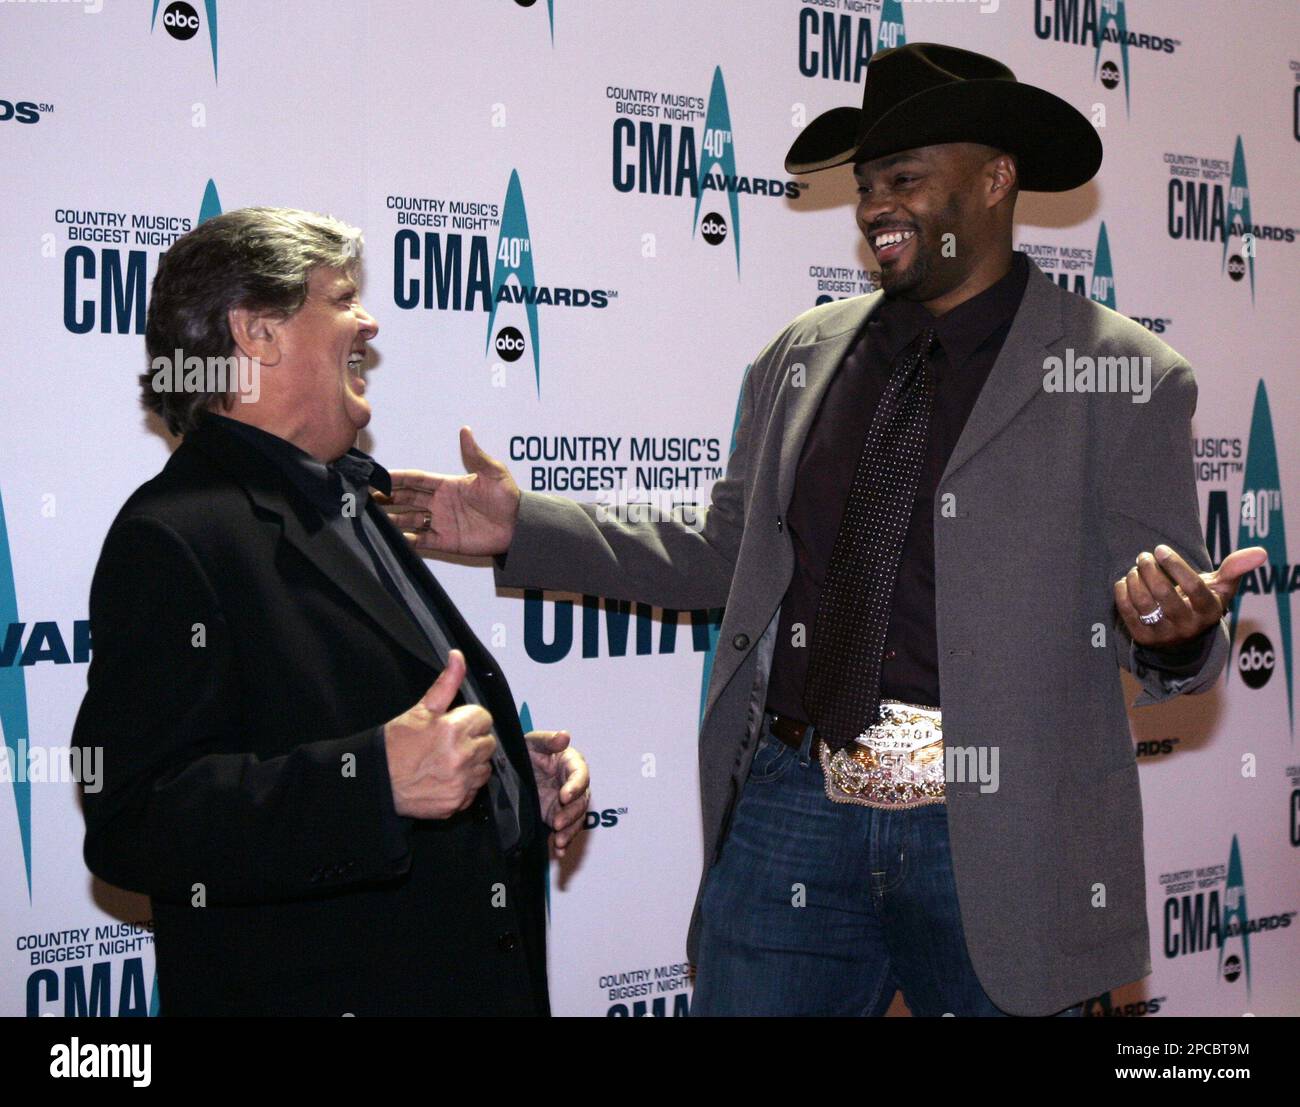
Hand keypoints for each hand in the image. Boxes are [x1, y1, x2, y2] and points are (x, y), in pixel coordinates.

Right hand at [378, 427, 521, 555]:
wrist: (519, 526)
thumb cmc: (508, 498)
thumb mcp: (493, 473)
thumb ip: (476, 455)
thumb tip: (465, 430)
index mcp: (447, 484)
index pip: (416, 479)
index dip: (398, 477)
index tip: (379, 476)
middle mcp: (439, 503)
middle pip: (406, 498)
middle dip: (386, 496)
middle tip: (366, 496)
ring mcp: (440, 522)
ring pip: (408, 519)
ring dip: (391, 519)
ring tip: (373, 518)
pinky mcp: (445, 541)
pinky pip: (421, 540)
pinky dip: (406, 540)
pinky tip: (394, 539)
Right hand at [383, 650, 497, 818]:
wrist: (376, 781)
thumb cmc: (395, 744)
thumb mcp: (421, 710)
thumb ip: (446, 683)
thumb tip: (458, 657)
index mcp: (452, 730)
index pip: (484, 718)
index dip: (469, 719)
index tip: (455, 724)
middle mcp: (460, 757)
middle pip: (488, 743)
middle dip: (473, 740)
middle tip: (449, 742)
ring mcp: (460, 782)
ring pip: (485, 768)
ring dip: (473, 763)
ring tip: (447, 760)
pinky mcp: (456, 802)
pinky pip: (474, 790)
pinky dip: (464, 785)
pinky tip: (445, 778)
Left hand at [525, 730, 589, 857]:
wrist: (510, 769)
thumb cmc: (525, 750)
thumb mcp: (532, 742)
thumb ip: (548, 740)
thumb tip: (565, 736)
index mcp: (571, 763)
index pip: (580, 775)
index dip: (575, 786)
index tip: (564, 796)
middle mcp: (573, 784)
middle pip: (582, 801)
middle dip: (571, 814)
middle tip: (557, 822)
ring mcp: (566, 802)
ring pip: (576, 818)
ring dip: (570, 831)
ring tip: (559, 841)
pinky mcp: (557, 815)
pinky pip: (566, 830)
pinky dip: (564, 841)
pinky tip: (559, 851)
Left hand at [1114, 544, 1266, 647]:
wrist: (1183, 639)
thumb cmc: (1201, 603)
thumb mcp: (1221, 589)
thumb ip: (1235, 569)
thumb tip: (1260, 552)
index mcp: (1208, 611)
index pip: (1193, 586)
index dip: (1174, 564)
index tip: (1160, 549)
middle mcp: (1187, 625)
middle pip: (1163, 593)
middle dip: (1150, 569)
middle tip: (1143, 556)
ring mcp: (1164, 634)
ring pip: (1144, 603)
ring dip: (1135, 579)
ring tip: (1135, 568)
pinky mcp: (1143, 638)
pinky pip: (1127, 612)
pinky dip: (1123, 592)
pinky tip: (1125, 581)